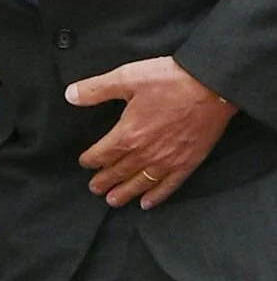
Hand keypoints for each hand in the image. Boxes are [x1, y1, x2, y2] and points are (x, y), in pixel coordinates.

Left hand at [67, 57, 235, 208]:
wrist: (212, 85)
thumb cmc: (170, 79)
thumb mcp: (128, 77)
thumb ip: (97, 89)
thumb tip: (70, 95)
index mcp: (128, 134)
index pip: (102, 154)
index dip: (90, 160)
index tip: (85, 162)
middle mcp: (145, 153)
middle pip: (119, 172)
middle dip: (104, 181)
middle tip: (95, 189)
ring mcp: (167, 160)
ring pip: (140, 183)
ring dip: (124, 193)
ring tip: (113, 200)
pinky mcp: (187, 162)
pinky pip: (168, 186)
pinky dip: (156, 196)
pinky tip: (147, 203)